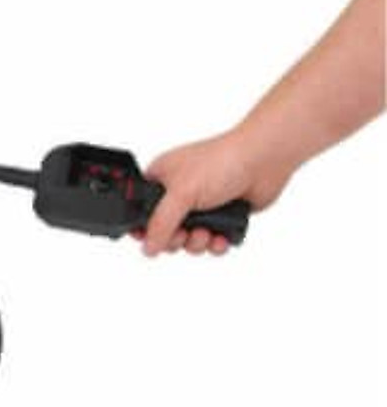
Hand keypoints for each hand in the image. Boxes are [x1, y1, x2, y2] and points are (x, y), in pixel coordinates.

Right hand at [137, 127, 289, 255]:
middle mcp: (178, 193)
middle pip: (163, 232)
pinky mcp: (221, 216)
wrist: (265, 159)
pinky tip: (221, 237)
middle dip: (175, 240)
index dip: (142, 229)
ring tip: (207, 233)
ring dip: (197, 243)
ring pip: (187, 240)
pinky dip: (215, 244)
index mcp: (161, 179)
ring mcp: (200, 206)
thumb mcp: (181, 193)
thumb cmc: (223, 161)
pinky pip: (210, 241)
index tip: (150, 239)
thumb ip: (160, 223)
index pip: (139, 210)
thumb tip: (148, 247)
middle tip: (184, 234)